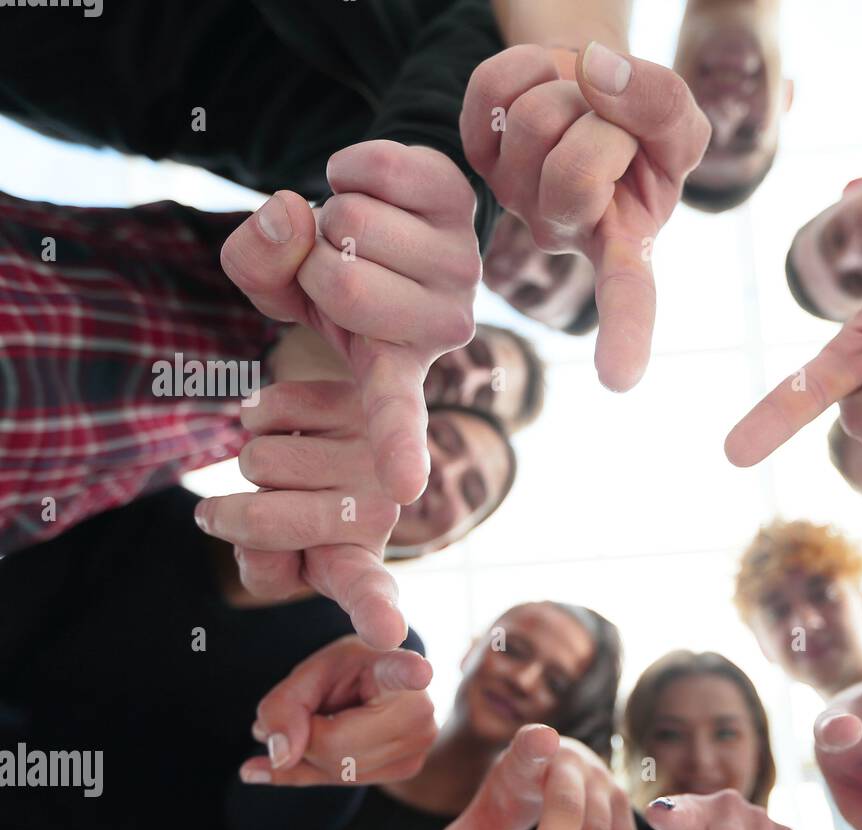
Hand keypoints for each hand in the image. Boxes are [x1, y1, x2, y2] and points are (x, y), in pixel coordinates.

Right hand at [195, 380, 407, 649]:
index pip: (367, 594)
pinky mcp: (354, 401)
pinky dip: (258, 418)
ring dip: (256, 464)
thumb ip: (260, 566)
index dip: (375, 612)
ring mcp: (370, 456)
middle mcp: (376, 514)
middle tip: (268, 504)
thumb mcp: (277, 563)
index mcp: (358, 565)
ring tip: (293, 468)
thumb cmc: (300, 518)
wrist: (330, 443)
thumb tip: (248, 526)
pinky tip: (296, 429)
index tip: (388, 633)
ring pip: (256, 462)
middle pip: (261, 521)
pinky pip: (263, 411)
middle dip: (234, 513)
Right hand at [220, 139, 480, 504]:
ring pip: (352, 223)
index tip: (402, 490)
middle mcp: (443, 330)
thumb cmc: (328, 268)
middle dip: (309, 257)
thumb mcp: (276, 287)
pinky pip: (373, 169)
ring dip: (329, 210)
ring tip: (358, 233)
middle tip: (334, 261)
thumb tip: (294, 214)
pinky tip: (378, 190)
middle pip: (338, 284)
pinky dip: (347, 164)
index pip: (395, 416)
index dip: (397, 449)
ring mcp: (461, 266)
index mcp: (397, 369)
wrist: (387, 207)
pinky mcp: (462, 202)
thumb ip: (257, 265)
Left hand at [239, 635, 434, 786]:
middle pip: (336, 746)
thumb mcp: (309, 674)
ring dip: (309, 756)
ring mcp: (419, 744)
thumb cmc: (347, 674)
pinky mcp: (408, 769)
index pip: (405, 671)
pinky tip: (311, 751)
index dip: (412, 671)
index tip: (420, 670)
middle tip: (307, 712)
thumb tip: (281, 757)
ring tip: (319, 724)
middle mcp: (419, 707)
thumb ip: (283, 706)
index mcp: (393, 666)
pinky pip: (344, 781)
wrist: (379, 690)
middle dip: (304, 737)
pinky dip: (317, 770)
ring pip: (338, 771)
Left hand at [396, 725, 638, 829]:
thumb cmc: (520, 792)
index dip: (536, 744)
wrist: (564, 767)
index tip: (539, 737)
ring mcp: (608, 788)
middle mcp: (576, 767)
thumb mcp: (484, 813)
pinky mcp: (627, 815)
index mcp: (531, 756)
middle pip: (568, 817)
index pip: (534, 747)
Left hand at [461, 42, 710, 389]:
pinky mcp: (477, 149)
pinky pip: (496, 88)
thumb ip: (662, 102)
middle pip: (577, 170)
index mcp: (625, 245)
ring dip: (569, 89)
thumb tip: (598, 73)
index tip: (619, 380)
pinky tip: (538, 88)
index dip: (626, 335)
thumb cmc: (644, 126)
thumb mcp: (680, 124)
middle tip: (613, 127)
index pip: (627, 296)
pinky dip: (526, 64)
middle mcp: (565, 232)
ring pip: (536, 124)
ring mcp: (516, 193)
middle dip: (606, 124)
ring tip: (579, 108)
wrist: (595, 89)